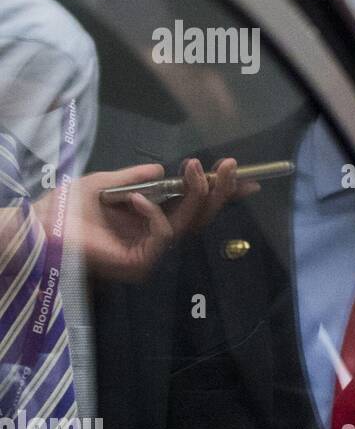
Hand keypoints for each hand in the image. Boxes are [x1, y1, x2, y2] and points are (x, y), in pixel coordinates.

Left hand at [42, 158, 256, 282]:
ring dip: (197, 194)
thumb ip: (134, 177)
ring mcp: (149, 252)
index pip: (192, 207)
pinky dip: (152, 213)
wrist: (38, 227)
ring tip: (196, 168)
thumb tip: (162, 169)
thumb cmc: (63, 208)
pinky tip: (135, 199)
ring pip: (188, 224)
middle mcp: (154, 237)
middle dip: (218, 190)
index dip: (217, 192)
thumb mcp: (104, 183)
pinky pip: (162, 234)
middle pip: (200, 217)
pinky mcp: (140, 262)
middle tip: (229, 166)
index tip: (242, 175)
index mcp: (149, 219)